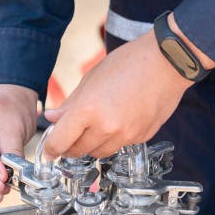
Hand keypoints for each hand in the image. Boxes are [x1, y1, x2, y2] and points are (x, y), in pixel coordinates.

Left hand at [43, 13, 213, 158]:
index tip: (48, 151)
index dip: (50, 149)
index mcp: (88, 110)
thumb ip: (70, 104)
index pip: (60, 142)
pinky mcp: (141, 137)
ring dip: (92, 144)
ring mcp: (125, 135)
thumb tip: (52, 118)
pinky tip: (119, 120)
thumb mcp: (91, 78)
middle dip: (70, 146)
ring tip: (96, 126)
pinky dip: (114, 138)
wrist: (166, 62)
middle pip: (78, 150)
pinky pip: (120, 145)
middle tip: (70, 136)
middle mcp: (106, 127)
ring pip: (99, 152)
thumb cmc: (128, 63)